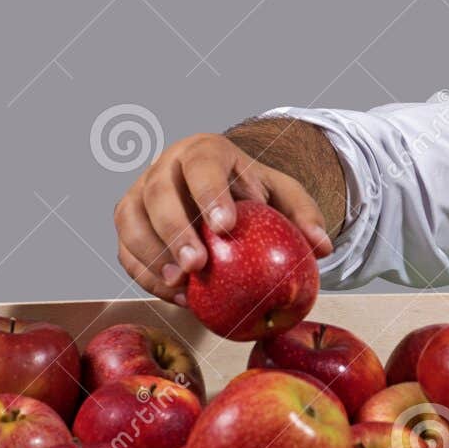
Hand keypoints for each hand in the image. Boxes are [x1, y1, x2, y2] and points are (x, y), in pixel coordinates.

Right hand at [113, 132, 333, 304]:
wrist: (222, 191)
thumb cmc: (254, 193)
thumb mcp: (284, 195)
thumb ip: (303, 215)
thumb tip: (322, 248)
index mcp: (204, 151)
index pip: (202, 165)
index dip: (209, 194)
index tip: (224, 226)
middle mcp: (166, 166)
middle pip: (158, 193)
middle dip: (174, 230)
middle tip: (196, 265)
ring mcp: (140, 192)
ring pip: (129, 219)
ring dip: (150, 256)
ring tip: (179, 285)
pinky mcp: (130, 223)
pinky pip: (126, 250)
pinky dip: (145, 275)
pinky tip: (175, 295)